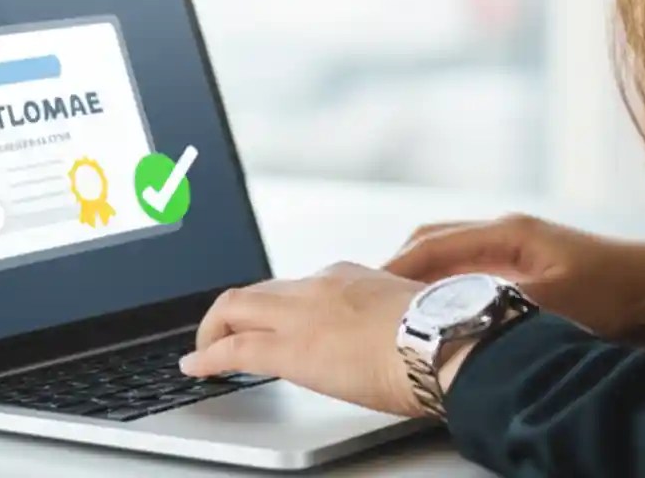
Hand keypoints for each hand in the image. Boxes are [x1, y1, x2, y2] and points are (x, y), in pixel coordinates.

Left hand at [179, 262, 426, 416]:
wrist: (448, 341)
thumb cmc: (445, 333)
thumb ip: (388, 319)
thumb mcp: (410, 313)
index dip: (275, 305)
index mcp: (348, 277)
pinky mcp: (290, 349)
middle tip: (222, 332)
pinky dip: (207, 357)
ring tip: (203, 351)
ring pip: (235, 308)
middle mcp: (318, 286)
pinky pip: (234, 349)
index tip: (272, 319)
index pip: (297, 286)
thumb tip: (393, 337)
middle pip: (257, 291)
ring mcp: (301, 314)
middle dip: (233, 312)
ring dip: (212, 330)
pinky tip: (196, 368)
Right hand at [384, 215, 644, 339]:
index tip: (366, 285)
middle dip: (396, 266)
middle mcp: (505, 233)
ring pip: (447, 256)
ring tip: (390, 305)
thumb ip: (501, 308)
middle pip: (432, 242)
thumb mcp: (555, 304)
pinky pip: (466, 271)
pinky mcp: (521, 267)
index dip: (395, 265)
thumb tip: (455, 318)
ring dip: (417, 277)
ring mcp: (512, 248)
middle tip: (366, 295)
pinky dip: (441, 287)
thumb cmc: (617, 290)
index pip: (433, 243)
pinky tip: (434, 311)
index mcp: (508, 232)